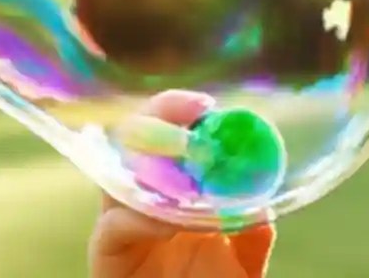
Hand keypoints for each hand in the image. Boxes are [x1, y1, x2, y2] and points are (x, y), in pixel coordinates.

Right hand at [87, 90, 275, 277]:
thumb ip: (251, 237)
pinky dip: (138, 218)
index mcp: (171, 200)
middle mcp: (140, 207)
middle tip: (197, 112)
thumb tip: (263, 206)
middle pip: (132, 145)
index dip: (179, 114)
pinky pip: (111, 229)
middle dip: (159, 119)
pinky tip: (167, 219)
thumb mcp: (243, 270)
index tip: (211, 107)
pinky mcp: (105, 260)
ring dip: (149, 163)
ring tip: (188, 158)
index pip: (164, 141)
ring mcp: (119, 230)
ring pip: (114, 178)